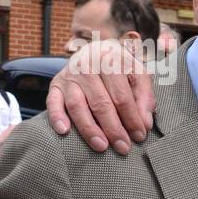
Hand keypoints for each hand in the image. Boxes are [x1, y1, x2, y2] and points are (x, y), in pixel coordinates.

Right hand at [46, 39, 154, 154]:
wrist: (95, 51)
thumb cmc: (120, 67)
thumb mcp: (138, 73)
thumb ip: (145, 97)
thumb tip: (145, 123)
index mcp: (110, 60)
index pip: (122, 96)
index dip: (132, 119)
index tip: (139, 136)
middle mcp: (87, 65)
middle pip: (100, 103)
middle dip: (113, 129)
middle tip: (123, 147)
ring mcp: (69, 75)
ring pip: (77, 106)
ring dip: (89, 129)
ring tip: (101, 146)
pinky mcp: (55, 84)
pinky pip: (52, 102)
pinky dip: (56, 117)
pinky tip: (64, 132)